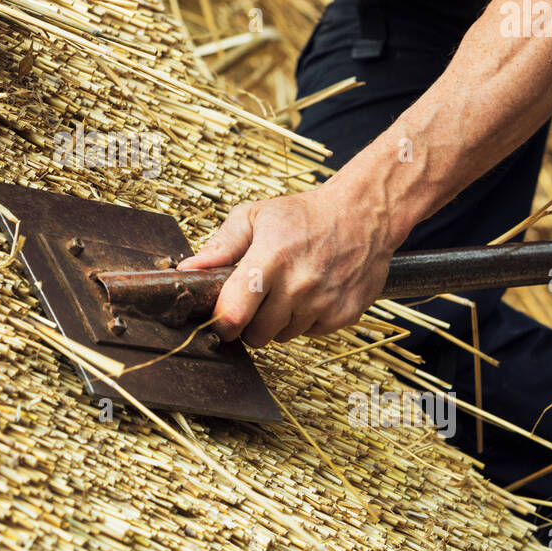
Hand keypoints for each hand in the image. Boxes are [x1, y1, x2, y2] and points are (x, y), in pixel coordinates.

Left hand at [179, 182, 400, 347]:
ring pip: (283, 336)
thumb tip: (187, 270)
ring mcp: (324, 302)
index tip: (219, 320)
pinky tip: (309, 295)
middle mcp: (299, 285)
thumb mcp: (256, 216)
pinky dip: (305, 321)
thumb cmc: (304, 215)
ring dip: (277, 323)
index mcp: (271, 258)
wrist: (364, 214)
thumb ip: (220, 245)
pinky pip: (310, 334)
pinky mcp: (344, 315)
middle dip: (247, 325)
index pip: (234, 312)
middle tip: (253, 304)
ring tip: (285, 292)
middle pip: (256, 334)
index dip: (221, 323)